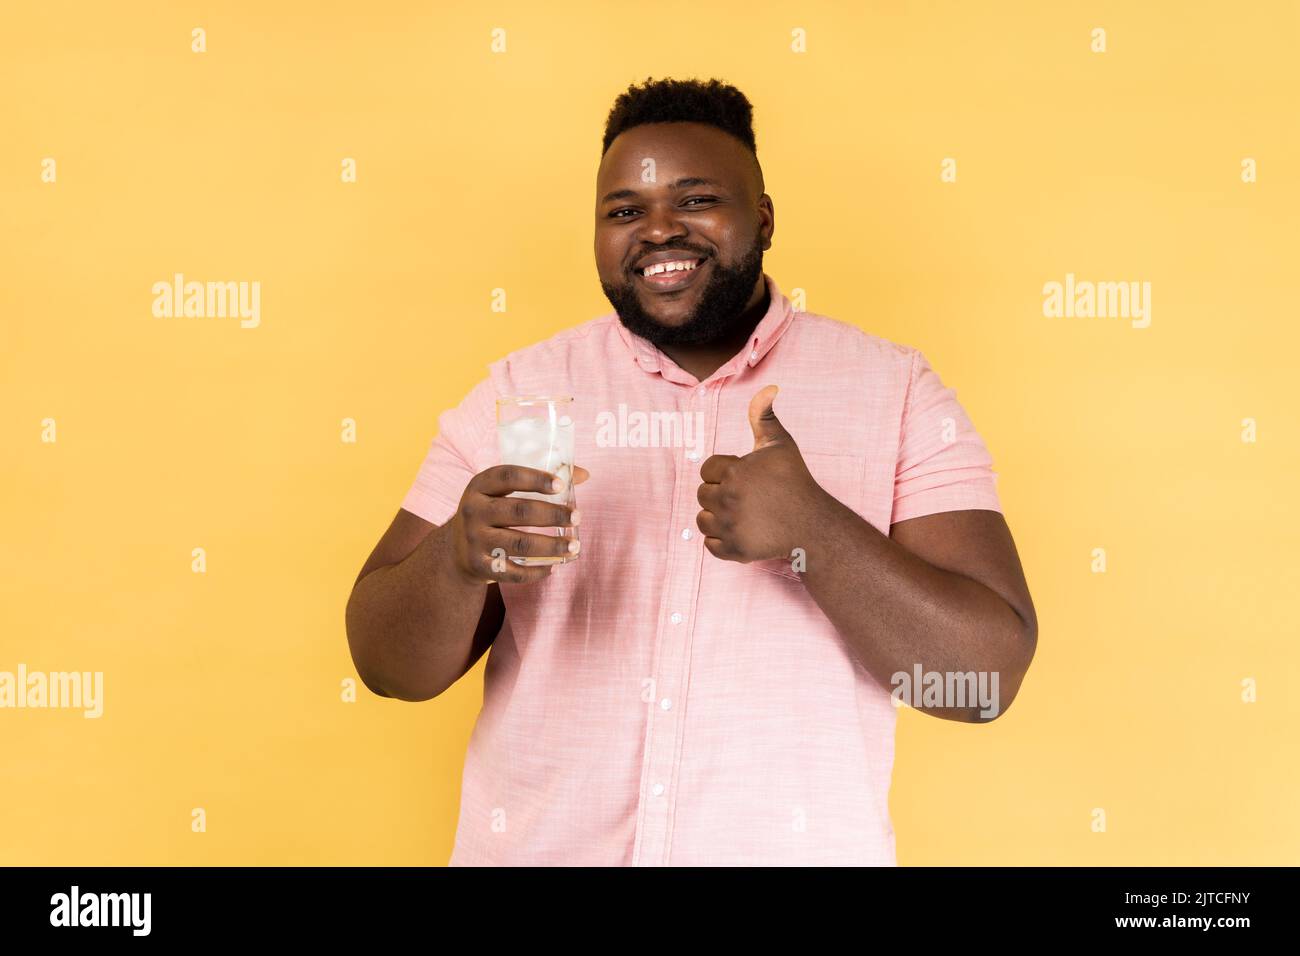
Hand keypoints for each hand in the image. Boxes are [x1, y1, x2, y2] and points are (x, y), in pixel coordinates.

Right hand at [450, 464, 589, 584]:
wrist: (454, 550)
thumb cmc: (490, 513)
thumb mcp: (502, 493)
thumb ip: (539, 482)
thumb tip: (584, 474)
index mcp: (479, 486)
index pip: (508, 476)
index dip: (535, 479)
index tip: (561, 485)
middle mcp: (473, 511)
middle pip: (519, 511)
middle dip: (552, 515)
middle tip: (577, 517)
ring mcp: (474, 540)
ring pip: (520, 544)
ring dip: (552, 546)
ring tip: (575, 546)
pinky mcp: (479, 566)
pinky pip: (514, 572)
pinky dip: (537, 571)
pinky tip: (555, 566)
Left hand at [695, 386, 823, 562]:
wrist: (813, 524)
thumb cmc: (796, 481)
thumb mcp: (780, 444)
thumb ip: (764, 416)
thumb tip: (769, 387)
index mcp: (734, 472)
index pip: (708, 469)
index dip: (725, 472)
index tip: (745, 478)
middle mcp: (728, 499)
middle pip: (703, 494)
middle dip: (720, 493)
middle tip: (747, 498)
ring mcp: (730, 527)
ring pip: (703, 519)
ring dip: (716, 517)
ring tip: (741, 515)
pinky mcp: (734, 550)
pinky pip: (710, 545)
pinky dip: (721, 541)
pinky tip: (740, 532)